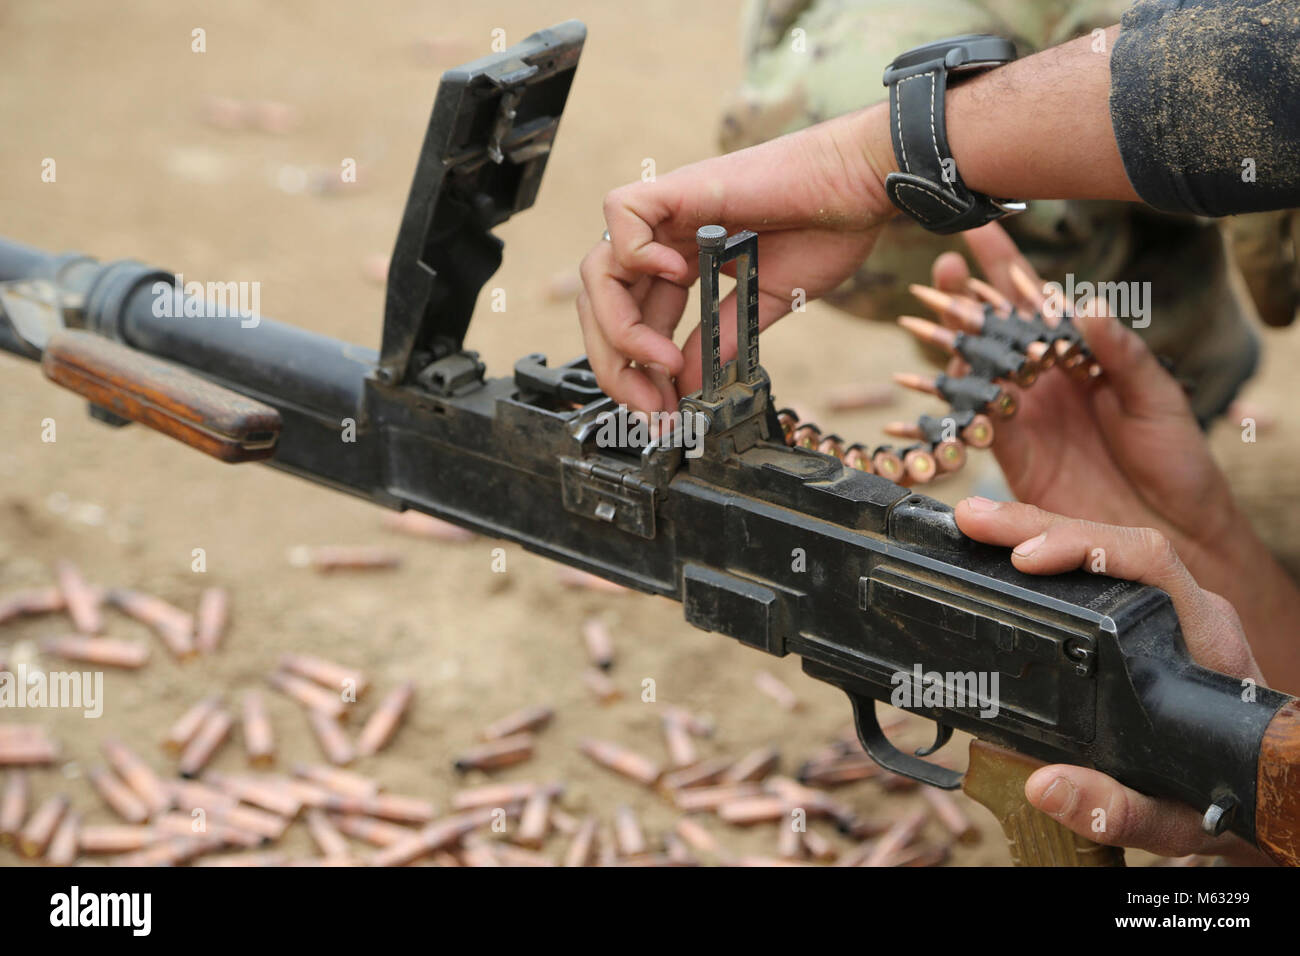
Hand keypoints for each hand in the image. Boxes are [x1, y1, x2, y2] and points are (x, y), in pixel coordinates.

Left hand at [577, 104, 896, 413]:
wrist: (861, 190)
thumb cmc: (825, 233)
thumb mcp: (762, 304)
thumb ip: (719, 340)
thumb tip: (687, 388)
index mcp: (682, 265)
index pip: (631, 321)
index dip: (635, 371)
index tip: (661, 410)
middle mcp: (666, 241)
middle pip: (603, 303)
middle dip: (617, 363)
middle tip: (652, 403)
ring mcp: (669, 213)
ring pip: (600, 269)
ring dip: (621, 326)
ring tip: (662, 359)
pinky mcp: (680, 187)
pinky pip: (622, 212)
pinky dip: (634, 252)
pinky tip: (677, 277)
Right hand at [923, 223, 1299, 693]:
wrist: (1171, 535)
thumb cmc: (1177, 462)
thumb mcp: (1158, 398)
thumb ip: (1120, 353)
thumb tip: (1085, 303)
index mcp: (1083, 356)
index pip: (1037, 300)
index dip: (1005, 265)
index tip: (979, 228)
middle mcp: (1047, 380)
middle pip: (994, 328)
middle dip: (963, 296)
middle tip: (939, 269)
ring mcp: (1025, 415)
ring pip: (974, 368)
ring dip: (947, 340)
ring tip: (922, 311)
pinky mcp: (1008, 454)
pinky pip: (969, 421)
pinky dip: (944, 399)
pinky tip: (920, 377)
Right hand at [954, 497, 1271, 862]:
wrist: (1257, 790)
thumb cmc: (1224, 800)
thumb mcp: (1176, 820)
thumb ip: (1119, 809)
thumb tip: (1044, 785)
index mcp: (1203, 642)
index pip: (1151, 564)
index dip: (1086, 549)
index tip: (1025, 560)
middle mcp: (1185, 614)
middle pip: (1115, 541)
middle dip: (1037, 525)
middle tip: (973, 521)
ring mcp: (1164, 611)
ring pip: (1101, 546)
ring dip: (1035, 529)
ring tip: (974, 525)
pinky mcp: (1139, 618)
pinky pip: (1093, 570)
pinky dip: (1045, 551)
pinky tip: (1002, 550)